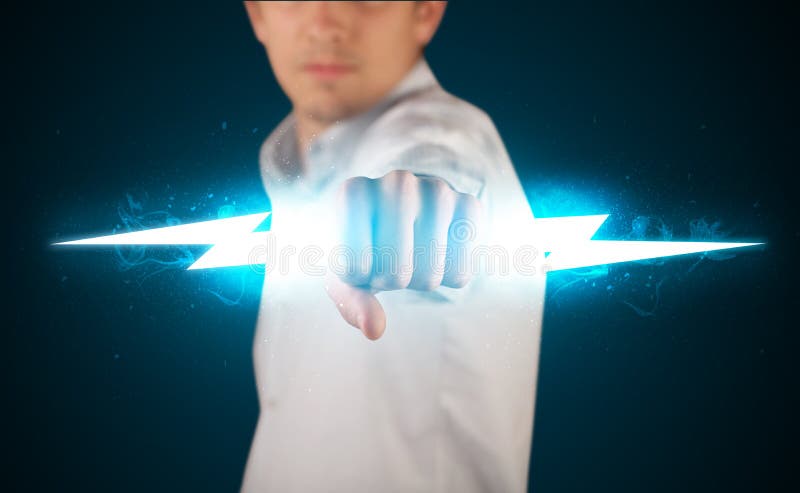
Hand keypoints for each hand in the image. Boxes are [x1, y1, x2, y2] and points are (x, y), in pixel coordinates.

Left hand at [326, 170, 481, 339]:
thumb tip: (374, 330)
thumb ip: (353, 302)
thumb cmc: (365, 246)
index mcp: (352, 193)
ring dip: (421, 281)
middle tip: (387, 260)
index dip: (356, 276)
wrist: (397, 214)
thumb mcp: (345, 274)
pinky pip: (463, 270)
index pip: (352, 266)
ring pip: (431, 273)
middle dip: (390, 281)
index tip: (357, 256)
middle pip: (396, 272)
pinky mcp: (470, 204)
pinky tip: (440, 253)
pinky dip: (451, 277)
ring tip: (413, 257)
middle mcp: (396, 182)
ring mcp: (437, 189)